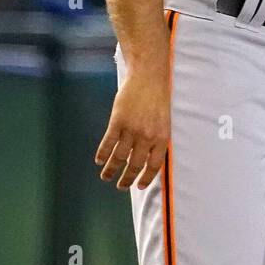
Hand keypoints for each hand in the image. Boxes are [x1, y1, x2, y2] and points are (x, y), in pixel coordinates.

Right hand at [94, 65, 170, 190]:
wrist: (149, 77)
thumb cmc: (159, 98)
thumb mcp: (164, 120)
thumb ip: (157, 139)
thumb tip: (149, 158)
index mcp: (162, 137)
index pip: (154, 165)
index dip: (146, 178)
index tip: (140, 186)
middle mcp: (147, 136)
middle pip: (135, 164)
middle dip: (127, 178)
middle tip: (121, 186)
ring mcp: (131, 129)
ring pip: (119, 157)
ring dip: (112, 170)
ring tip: (106, 177)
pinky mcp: (117, 121)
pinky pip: (108, 143)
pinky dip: (103, 154)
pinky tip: (99, 161)